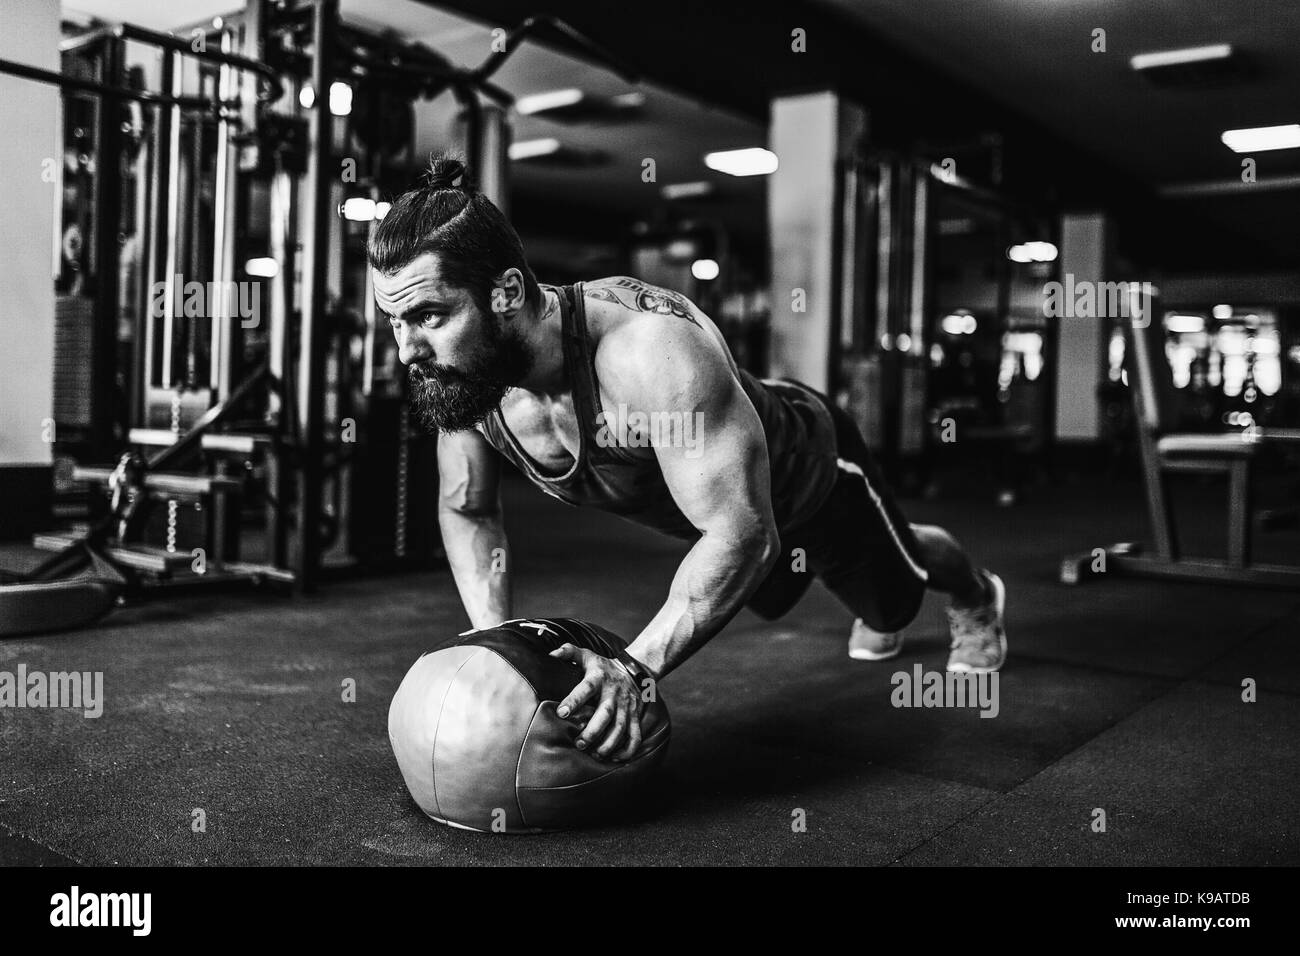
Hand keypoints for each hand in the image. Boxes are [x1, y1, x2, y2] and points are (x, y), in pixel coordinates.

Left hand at [548, 643, 643, 762]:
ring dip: (608, 743)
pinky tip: (614, 757)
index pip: (586, 688)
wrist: (635, 669)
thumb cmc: (603, 667)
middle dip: (593, 731)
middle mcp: (614, 693)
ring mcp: (627, 706)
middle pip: (605, 714)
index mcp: (598, 678)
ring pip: (621, 728)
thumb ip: (569, 653)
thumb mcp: (587, 655)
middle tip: (579, 744)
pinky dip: (628, 749)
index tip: (561, 713)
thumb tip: (551, 654)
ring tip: (595, 754)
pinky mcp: (636, 716)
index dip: (574, 700)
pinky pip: (635, 735)